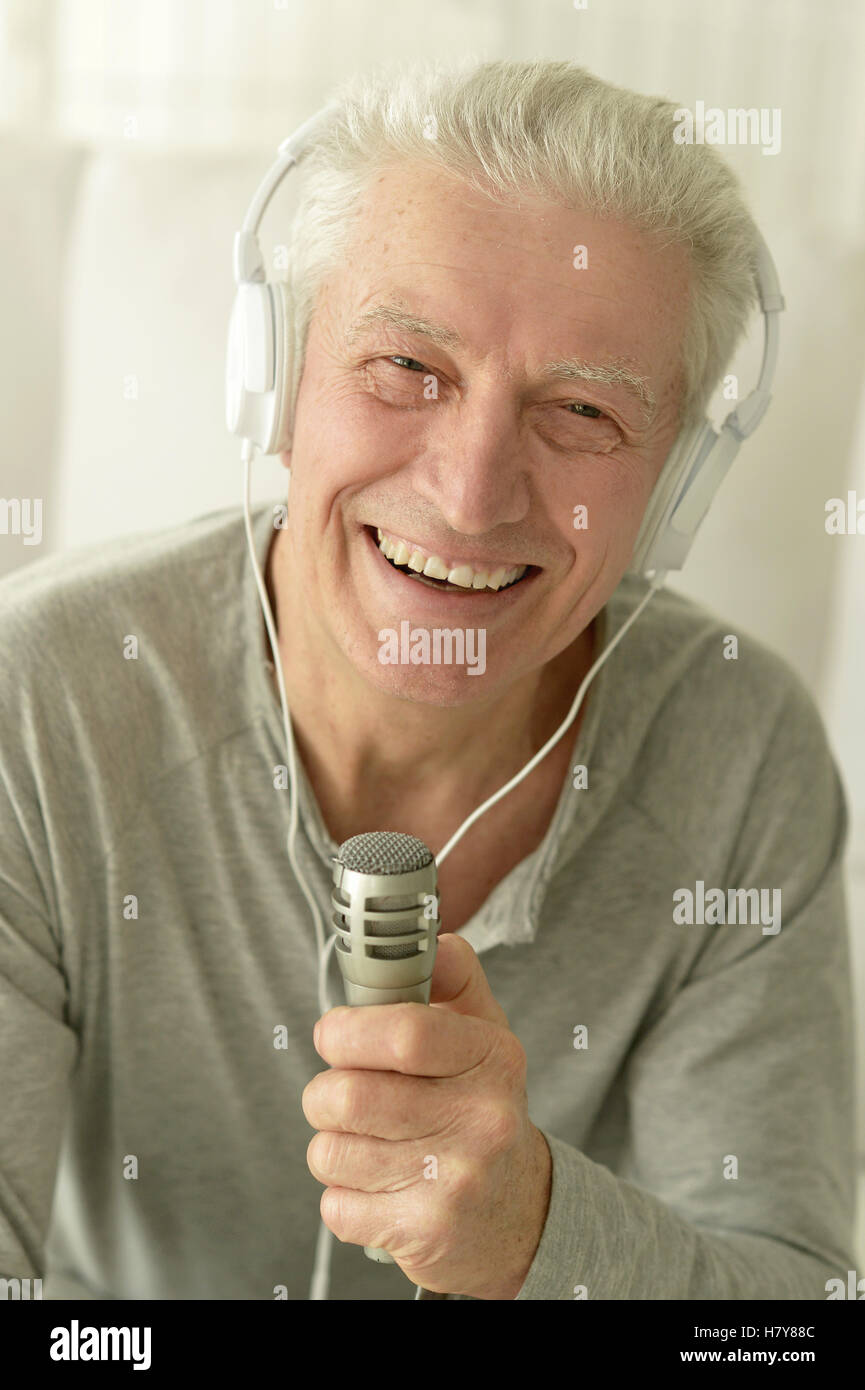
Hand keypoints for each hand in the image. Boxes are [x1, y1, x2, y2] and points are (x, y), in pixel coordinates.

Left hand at [302, 933, 551, 1298]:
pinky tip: (379, 1189)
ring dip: (331, 1146)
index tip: (333, 1033)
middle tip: (342, 1096)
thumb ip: (454, 978)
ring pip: (331, 1150)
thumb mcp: (483, 1035)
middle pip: (349, 1094)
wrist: (519, 1212)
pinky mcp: (426, 1232)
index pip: (404, 1032)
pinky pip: (335, 1205)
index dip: (347, 1030)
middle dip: (324, 1094)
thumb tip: (432, 937)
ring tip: (367, 1144)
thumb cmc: (481, 1108)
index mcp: (494, 1057)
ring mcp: (456, 1180)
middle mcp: (482, 1118)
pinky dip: (342, 1197)